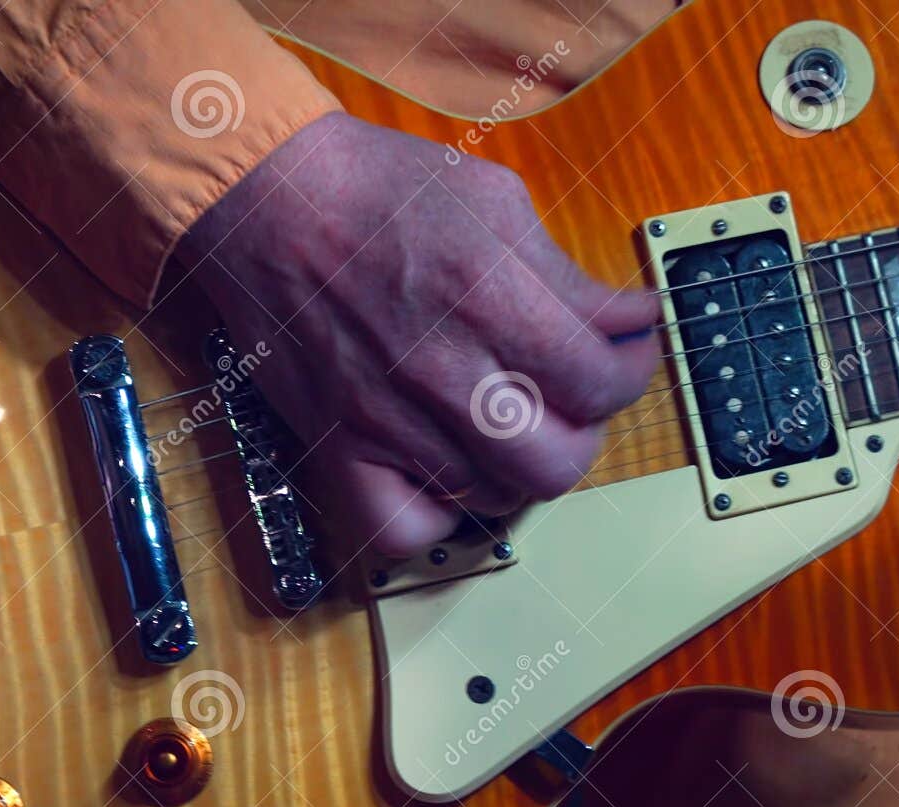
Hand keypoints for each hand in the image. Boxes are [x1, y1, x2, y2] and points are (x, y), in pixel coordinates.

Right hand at [175, 112, 658, 555]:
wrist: (264, 197)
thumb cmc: (374, 187)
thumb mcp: (495, 200)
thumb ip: (569, 276)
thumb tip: (633, 320)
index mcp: (488, 298)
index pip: (598, 384)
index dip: (632, 373)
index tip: (624, 356)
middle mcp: (441, 370)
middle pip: (557, 462)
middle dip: (585, 430)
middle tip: (574, 397)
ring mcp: (387, 417)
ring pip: (494, 496)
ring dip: (519, 464)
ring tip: (511, 423)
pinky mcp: (341, 444)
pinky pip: (404, 527)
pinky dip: (438, 513)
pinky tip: (448, 470)